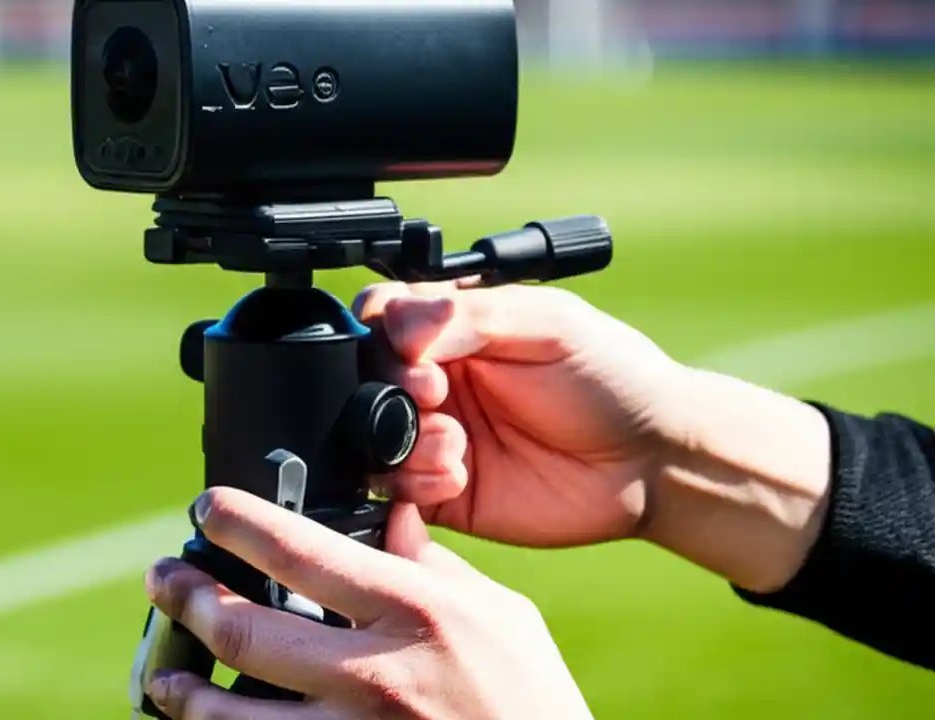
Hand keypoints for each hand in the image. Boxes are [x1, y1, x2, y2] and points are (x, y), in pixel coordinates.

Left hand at [143, 487, 592, 719]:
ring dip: (182, 691)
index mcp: (414, 612)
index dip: (237, 522)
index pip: (300, 550)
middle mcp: (375, 675)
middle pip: (245, 631)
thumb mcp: (504, 617)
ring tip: (163, 673)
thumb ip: (436, 568)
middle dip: (187, 599)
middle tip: (164, 580)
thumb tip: (394, 521)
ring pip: (230, 716)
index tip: (207, 509)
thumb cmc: (532, 701)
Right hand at [355, 281, 683, 547]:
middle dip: (389, 392)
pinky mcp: (443, 495)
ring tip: (456, 447)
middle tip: (436, 395)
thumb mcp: (546, 324)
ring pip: (370, 440)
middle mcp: (435, 381)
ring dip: (403, 443)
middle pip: (362, 380)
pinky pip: (396, 492)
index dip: (380, 336)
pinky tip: (458, 476)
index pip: (379, 318)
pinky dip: (414, 484)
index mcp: (452, 329)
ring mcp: (436, 437)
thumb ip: (467, 315)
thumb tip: (395, 321)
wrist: (652, 460)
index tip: (417, 354)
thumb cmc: (611, 377)